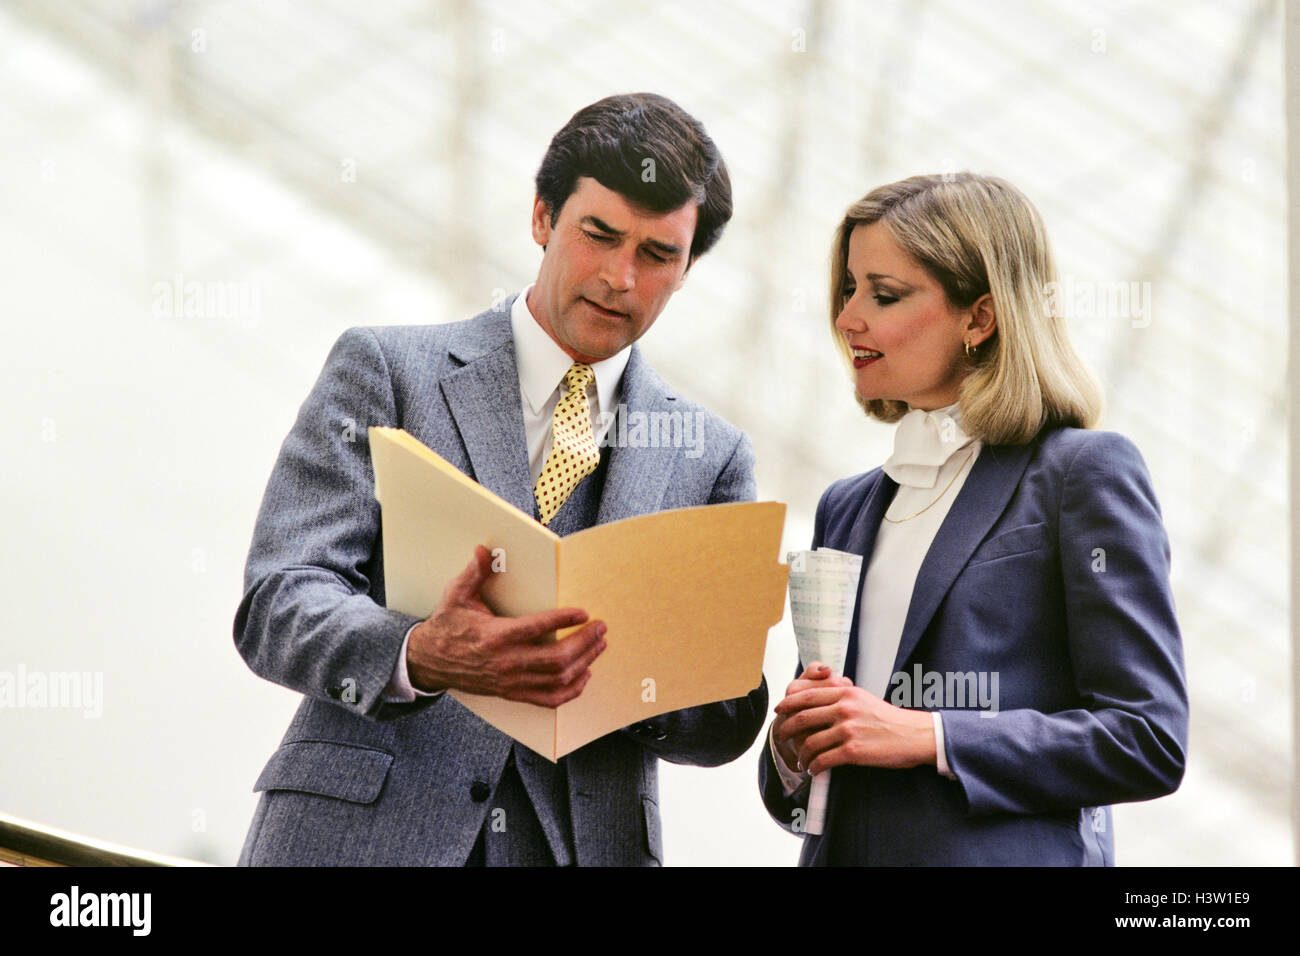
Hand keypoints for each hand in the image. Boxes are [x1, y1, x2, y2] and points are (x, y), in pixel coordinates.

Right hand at [406, 546, 606, 706]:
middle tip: (600, 628)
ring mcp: (511, 681)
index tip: (583, 612)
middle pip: (556, 658)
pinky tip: (584, 675)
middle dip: (584, 642)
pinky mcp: (513, 693)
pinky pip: (549, 699)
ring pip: (557, 678)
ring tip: (599, 645)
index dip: (563, 620)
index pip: (536, 628)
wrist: (430, 662)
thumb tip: (484, 550)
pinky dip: (571, 690)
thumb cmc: (447, 626)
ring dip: (584, 662)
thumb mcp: (456, 596)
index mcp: (495, 636)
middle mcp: (506, 662)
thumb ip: (474, 573)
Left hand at [773, 669, 935, 774]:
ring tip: (801, 761)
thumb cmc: (888, 718)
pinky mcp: (853, 751)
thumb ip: (840, 696)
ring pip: (810, 742)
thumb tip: (817, 700)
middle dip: (786, 729)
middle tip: (781, 737)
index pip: (806, 695)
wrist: (913, 735)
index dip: (788, 704)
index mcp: (844, 693)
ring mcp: (848, 729)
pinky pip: (823, 760)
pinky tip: (814, 770)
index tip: (779, 711)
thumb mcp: (863, 697)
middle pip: (802, 718)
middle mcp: (844, 708)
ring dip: (801, 754)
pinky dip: (814, 767)